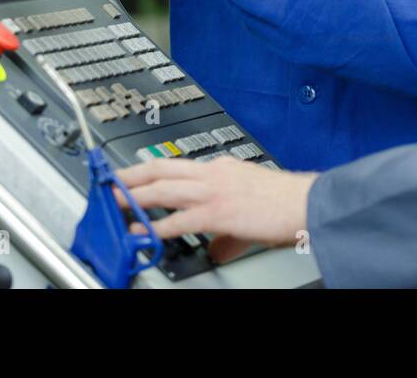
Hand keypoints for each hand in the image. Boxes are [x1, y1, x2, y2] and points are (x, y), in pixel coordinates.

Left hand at [115, 157, 316, 263]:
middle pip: (161, 170)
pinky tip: (143, 233)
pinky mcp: (218, 212)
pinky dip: (156, 226)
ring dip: (135, 196)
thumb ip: (227, 233)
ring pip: (163, 188)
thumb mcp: (249, 212)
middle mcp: (214, 173)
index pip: (176, 166)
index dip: (149, 171)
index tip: (132, 176)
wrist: (306, 202)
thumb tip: (216, 249)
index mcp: (222, 168)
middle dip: (132, 176)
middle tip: (110, 183)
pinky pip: (178, 219)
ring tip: (115, 202)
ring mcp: (214, 190)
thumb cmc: (286, 203)